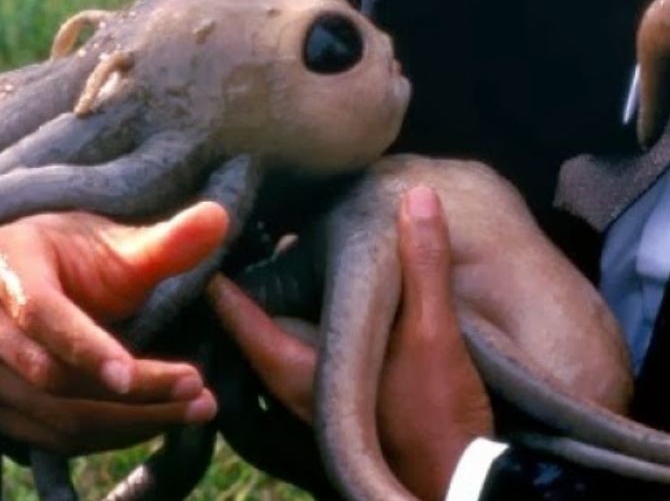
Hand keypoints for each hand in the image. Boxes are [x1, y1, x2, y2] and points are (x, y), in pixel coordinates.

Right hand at [0, 200, 229, 454]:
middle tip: (200, 393)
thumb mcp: (126, 244)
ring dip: (128, 422)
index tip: (134, 375)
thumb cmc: (85, 255)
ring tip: (195, 409)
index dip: (86, 347)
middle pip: (50, 376)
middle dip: (131, 393)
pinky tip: (154, 421)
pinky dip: (104, 436)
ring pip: (50, 414)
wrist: (42, 274)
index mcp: (3, 258)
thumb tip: (218, 218)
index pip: (41, 312)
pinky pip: (43, 435)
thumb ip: (170, 240)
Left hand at [213, 186, 492, 498]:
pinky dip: (310, 326)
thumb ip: (424, 267)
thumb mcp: (434, 334)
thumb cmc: (437, 416)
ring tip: (284, 259)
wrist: (463, 481)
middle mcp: (301, 391)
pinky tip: (329, 303)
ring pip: (283, 347)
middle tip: (242, 237)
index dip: (221, 278)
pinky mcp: (346, 412)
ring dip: (282, 307)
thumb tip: (419, 197)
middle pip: (255, 332)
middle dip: (250, 287)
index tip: (207, 237)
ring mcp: (321, 406)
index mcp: (303, 372)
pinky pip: (311, 358)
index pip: (243, 317)